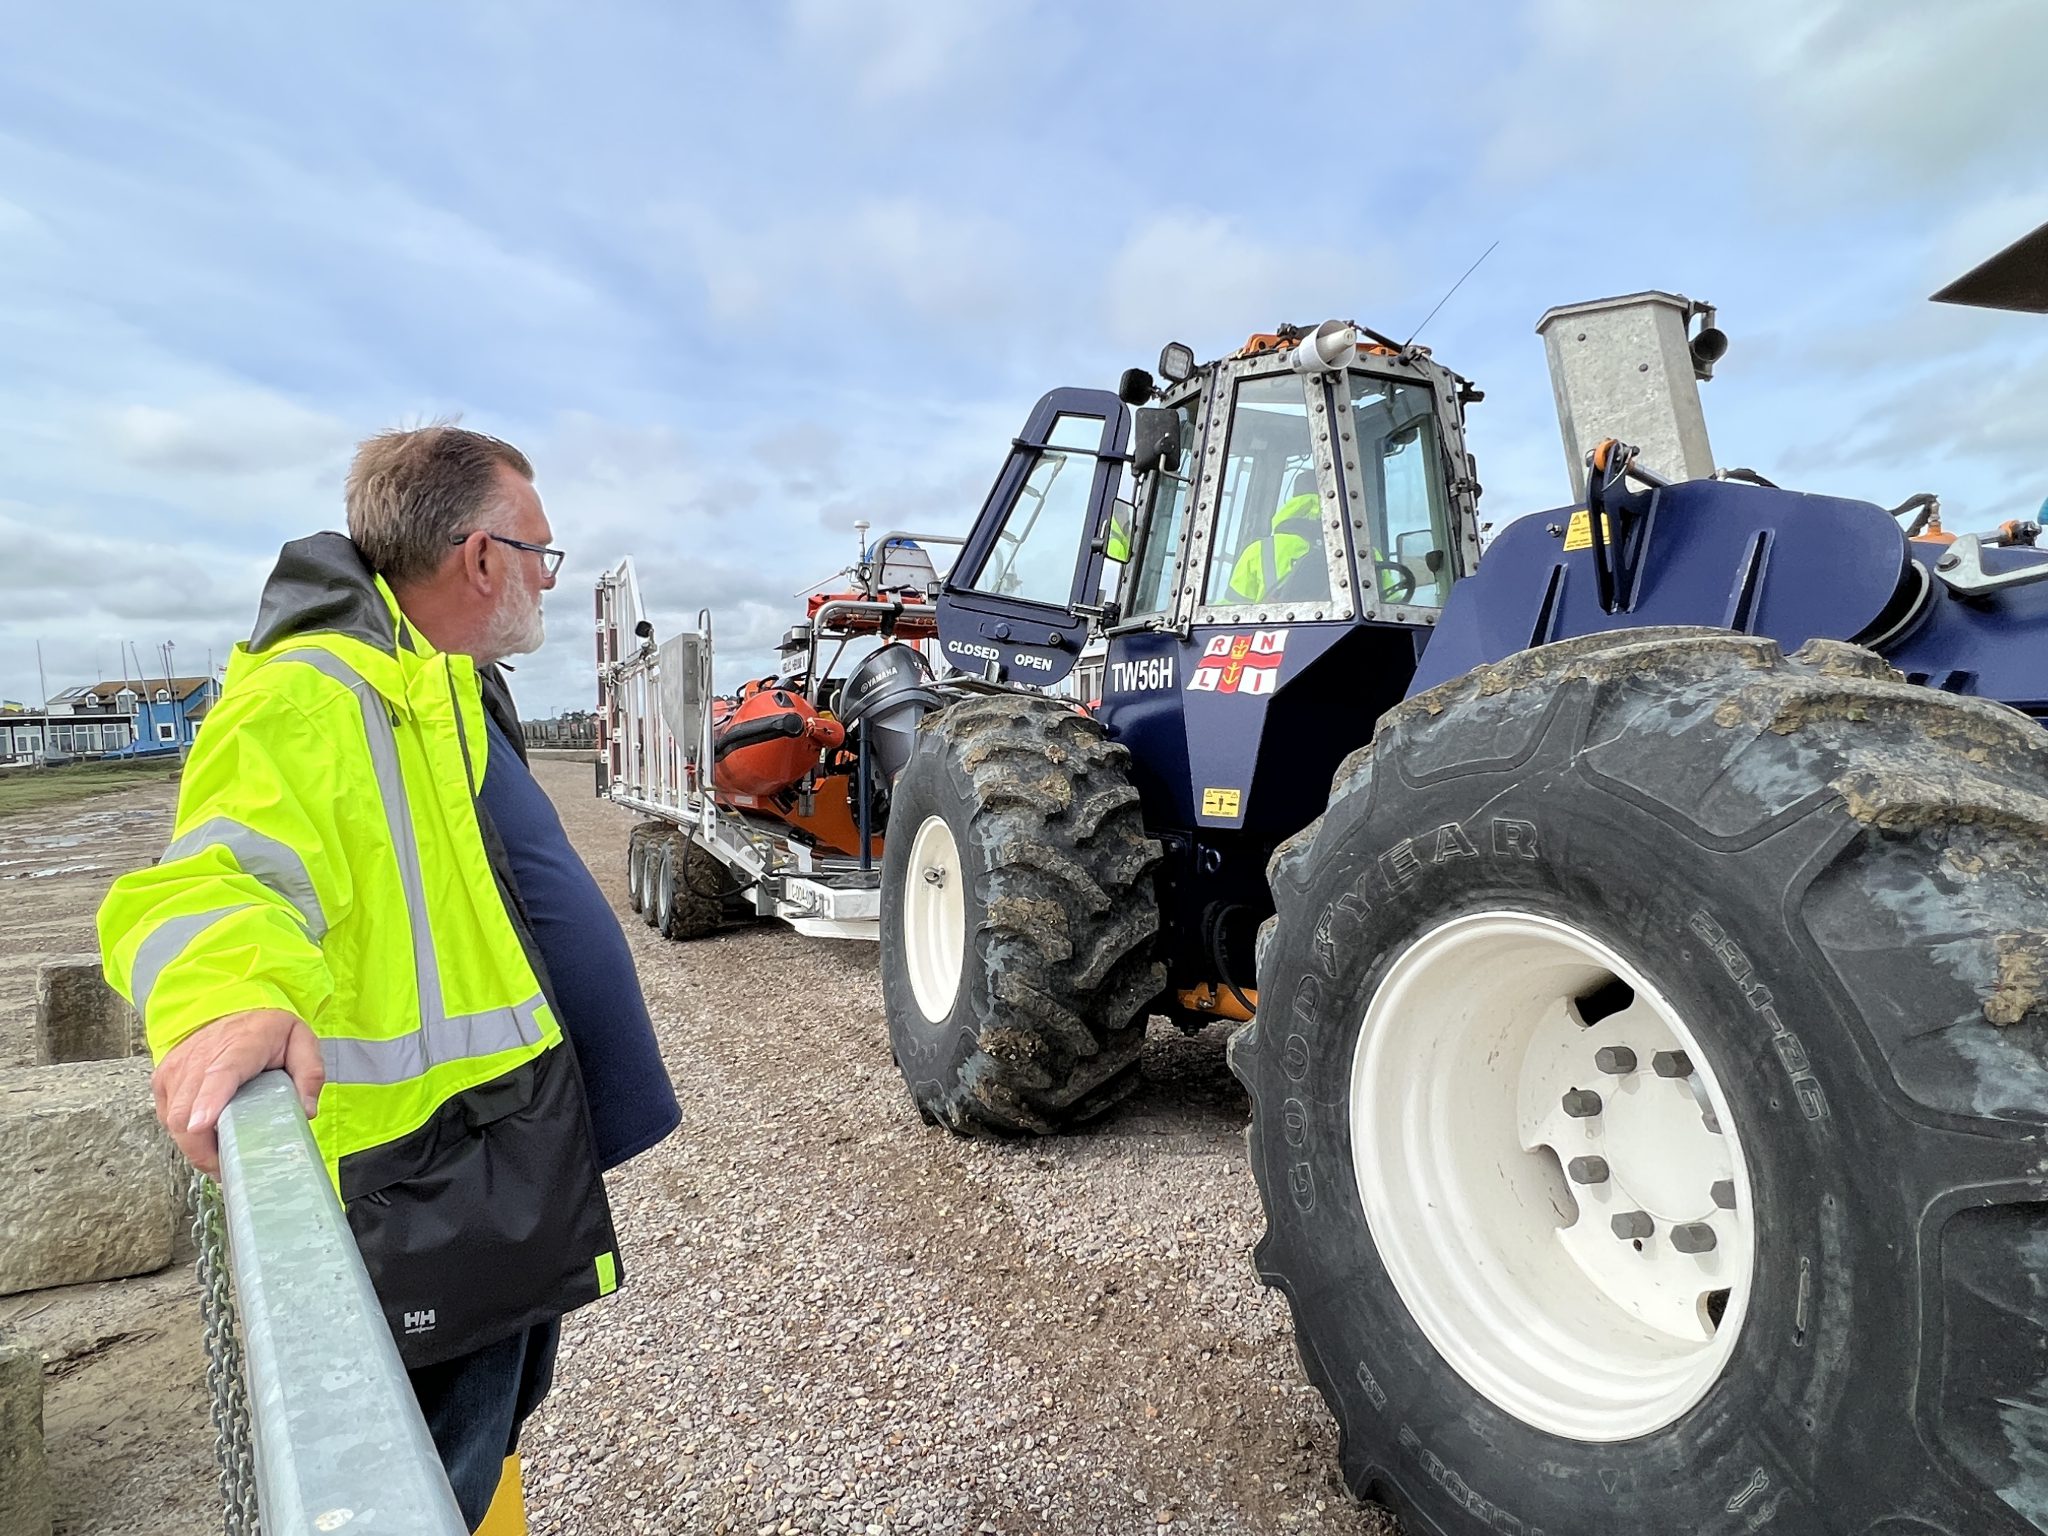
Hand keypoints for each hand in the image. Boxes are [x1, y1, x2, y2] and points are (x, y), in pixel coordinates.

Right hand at [151, 1009, 324, 1176]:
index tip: (201, 1125)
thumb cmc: (268, 1031)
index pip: (220, 1075)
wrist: (234, 1009)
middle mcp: (200, 1056)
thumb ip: (310, 1074)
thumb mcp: (301, 1042)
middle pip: (188, 1110)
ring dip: (195, 1146)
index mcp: (239, 1046)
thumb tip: (305, 1111)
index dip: (208, 1102)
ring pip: (174, 1120)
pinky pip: (167, 1118)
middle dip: (204, 1149)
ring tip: (222, 1155)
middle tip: (230, 1169)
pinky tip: (208, 1135)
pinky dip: (184, 1134)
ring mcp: (176, 1068)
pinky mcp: (163, 1079)